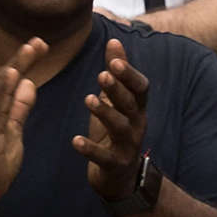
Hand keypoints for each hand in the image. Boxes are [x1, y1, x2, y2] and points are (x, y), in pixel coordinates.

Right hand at [0, 36, 43, 211]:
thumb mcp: (13, 131)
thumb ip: (19, 108)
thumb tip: (29, 82)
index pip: (10, 80)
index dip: (24, 61)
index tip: (40, 44)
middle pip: (5, 78)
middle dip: (22, 59)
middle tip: (39, 40)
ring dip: (13, 68)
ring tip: (28, 51)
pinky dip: (2, 90)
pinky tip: (12, 76)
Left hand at [77, 39, 150, 203]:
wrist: (120, 176)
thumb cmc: (115, 130)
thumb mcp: (116, 100)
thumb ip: (116, 72)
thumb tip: (114, 40)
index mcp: (137, 107)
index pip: (140, 87)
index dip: (129, 73)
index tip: (114, 60)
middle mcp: (137, 124)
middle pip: (131, 104)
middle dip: (118, 89)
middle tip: (102, 74)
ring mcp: (128, 146)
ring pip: (120, 128)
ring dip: (105, 112)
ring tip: (87, 99)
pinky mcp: (116, 164)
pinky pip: (104, 157)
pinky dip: (90, 149)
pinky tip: (75, 141)